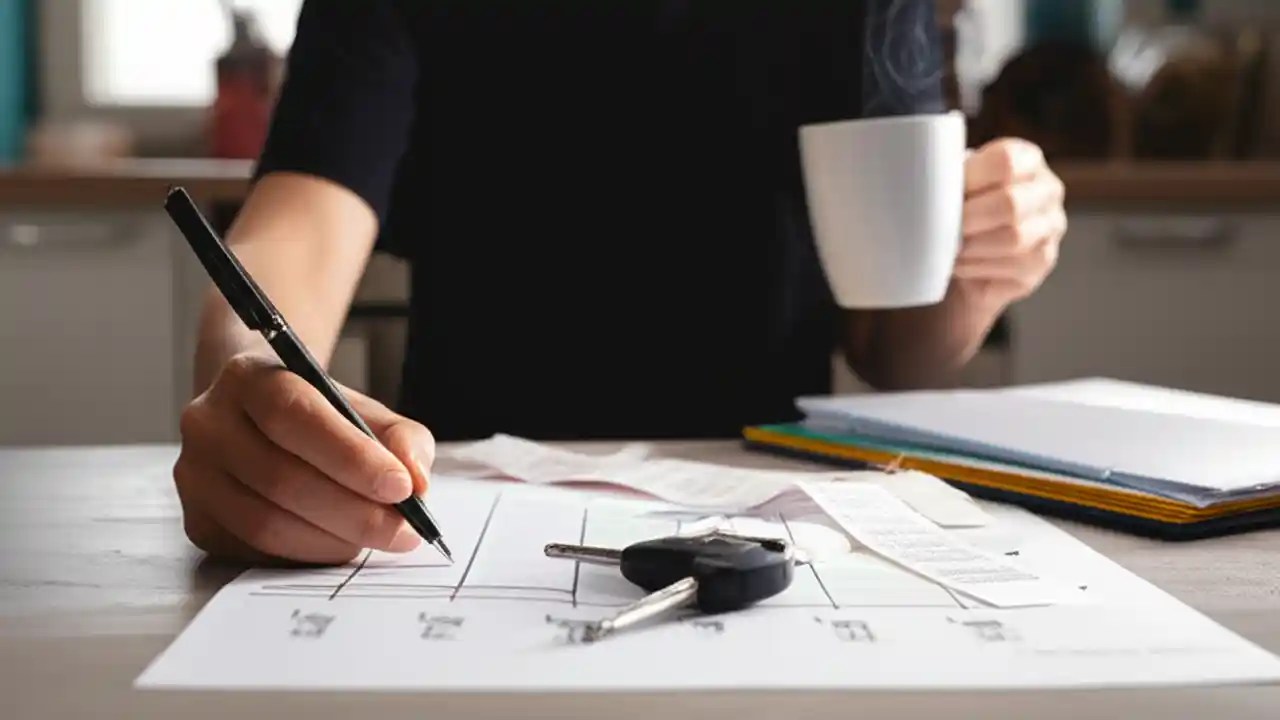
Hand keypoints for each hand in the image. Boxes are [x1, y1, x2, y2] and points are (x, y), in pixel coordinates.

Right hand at [174, 352, 433, 564]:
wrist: (259, 424)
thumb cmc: (320, 419)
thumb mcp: (366, 412)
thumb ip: (401, 438)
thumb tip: (416, 479)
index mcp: (249, 378)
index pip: (294, 415)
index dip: (350, 456)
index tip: (401, 486)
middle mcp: (209, 423)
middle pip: (281, 477)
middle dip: (354, 511)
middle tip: (404, 529)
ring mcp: (195, 476)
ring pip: (267, 522)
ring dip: (334, 539)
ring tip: (379, 537)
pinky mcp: (198, 522)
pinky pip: (256, 551)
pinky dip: (309, 554)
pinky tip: (341, 544)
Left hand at [955, 138, 1066, 304]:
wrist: (973, 247)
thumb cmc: (962, 206)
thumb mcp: (956, 183)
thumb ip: (950, 180)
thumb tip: (931, 191)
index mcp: (1026, 160)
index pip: (1005, 161)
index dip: (969, 179)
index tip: (943, 193)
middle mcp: (1047, 191)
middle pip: (1010, 204)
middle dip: (968, 219)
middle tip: (940, 229)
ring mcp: (1050, 228)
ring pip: (1013, 239)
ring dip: (971, 247)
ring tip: (946, 248)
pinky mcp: (1042, 263)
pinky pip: (1011, 267)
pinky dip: (977, 268)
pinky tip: (959, 264)